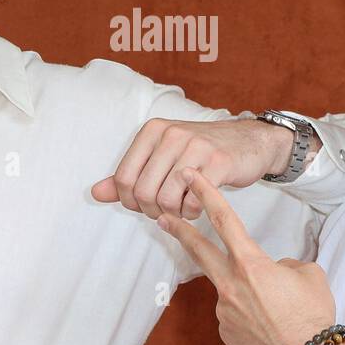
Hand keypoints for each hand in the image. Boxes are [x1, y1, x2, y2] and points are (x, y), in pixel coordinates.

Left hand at [91, 118, 293, 219]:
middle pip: (143, 192)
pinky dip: (192, 213)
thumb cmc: (200, 152)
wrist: (249, 142)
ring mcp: (196, 147)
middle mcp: (172, 134)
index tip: (144, 205)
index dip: (129, 202)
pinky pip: (193, 202)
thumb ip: (128, 175)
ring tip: (182, 207)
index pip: (123, 178)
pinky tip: (197, 205)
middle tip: (165, 210)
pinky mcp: (219, 162)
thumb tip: (96, 193)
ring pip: (166, 199)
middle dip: (151, 211)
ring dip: (173, 214)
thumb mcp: (161, 157)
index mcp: (152, 130)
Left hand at [155, 167, 335, 344]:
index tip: (191, 177)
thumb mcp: (308, 275)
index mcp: (251, 265)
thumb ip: (284, 265)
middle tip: (163, 217)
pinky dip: (250, 316)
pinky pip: (236, 315)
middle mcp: (230, 286)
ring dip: (247, 293)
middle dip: (180, 231)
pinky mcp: (226, 333)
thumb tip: (273, 270)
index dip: (207, 194)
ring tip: (278, 311)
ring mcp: (224, 311)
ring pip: (231, 290)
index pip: (225, 220)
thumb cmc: (312, 316)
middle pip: (200, 251)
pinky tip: (270, 327)